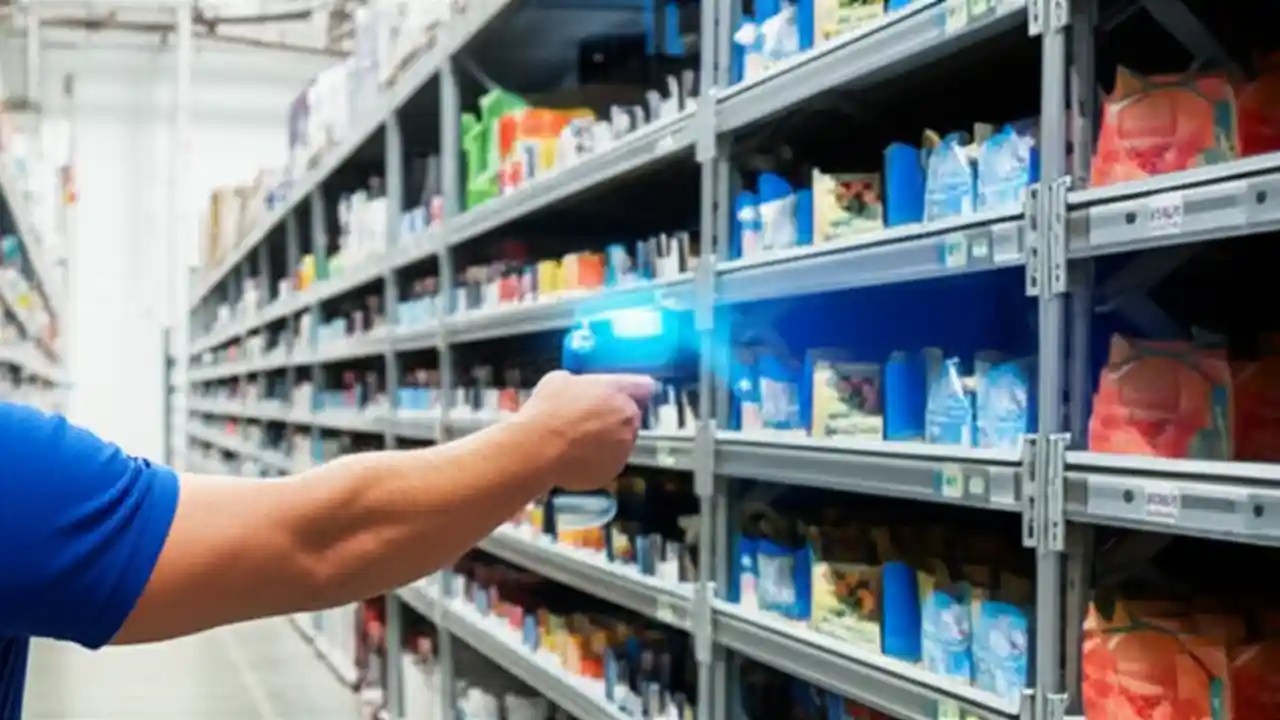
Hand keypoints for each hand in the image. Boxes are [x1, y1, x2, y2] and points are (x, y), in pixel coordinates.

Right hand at [517, 370, 655, 490]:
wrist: (538, 449)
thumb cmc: (547, 413)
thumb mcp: (559, 380)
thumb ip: (579, 383)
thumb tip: (576, 388)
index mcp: (619, 392)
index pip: (644, 386)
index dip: (635, 389)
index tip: (627, 393)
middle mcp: (628, 419)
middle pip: (632, 415)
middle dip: (616, 417)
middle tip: (591, 421)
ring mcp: (624, 447)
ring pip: (622, 440)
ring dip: (608, 440)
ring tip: (579, 442)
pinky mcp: (614, 470)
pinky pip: (610, 462)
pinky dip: (598, 460)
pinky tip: (577, 457)